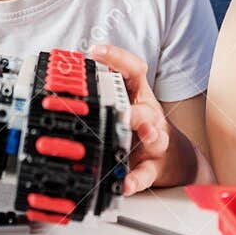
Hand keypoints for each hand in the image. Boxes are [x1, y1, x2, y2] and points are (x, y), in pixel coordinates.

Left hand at [89, 42, 176, 194]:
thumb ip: (103, 92)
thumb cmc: (140, 126)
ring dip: (149, 133)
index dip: (117, 58)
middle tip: (122, 109)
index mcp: (138, 96)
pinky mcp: (153, 166)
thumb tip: (62, 80)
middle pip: (145, 107)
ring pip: (156, 135)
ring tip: (144, 134)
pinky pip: (146, 173)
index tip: (96, 51)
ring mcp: (155, 141)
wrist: (173, 158)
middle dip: (134, 108)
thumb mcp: (126, 103)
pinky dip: (136, 179)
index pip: (133, 70)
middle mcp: (149, 115)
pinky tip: (126, 184)